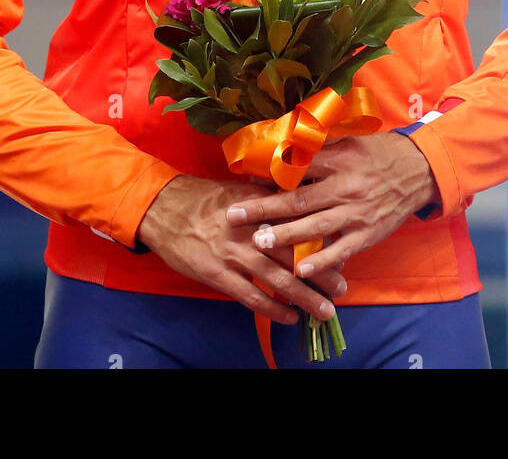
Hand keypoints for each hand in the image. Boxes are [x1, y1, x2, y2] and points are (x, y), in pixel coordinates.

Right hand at [136, 174, 347, 325]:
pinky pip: (251, 296)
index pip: (297, 221)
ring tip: (326, 309)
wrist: (163, 210)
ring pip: (277, 278)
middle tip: (343, 286)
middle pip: (294, 252)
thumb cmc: (204, 198)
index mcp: (258, 204)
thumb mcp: (240, 189)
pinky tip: (290, 318)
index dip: (321, 237)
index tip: (342, 249)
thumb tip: (299, 200)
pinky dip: (273, 309)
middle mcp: (250, 228)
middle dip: (321, 271)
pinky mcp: (218, 274)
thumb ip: (268, 197)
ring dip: (305, 296)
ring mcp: (234, 253)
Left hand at [224, 132, 438, 276]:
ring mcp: (356, 212)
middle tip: (234, 215)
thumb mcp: (349, 139)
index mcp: (338, 159)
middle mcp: (344, 186)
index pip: (297, 166)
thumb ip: (318, 144)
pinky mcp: (367, 234)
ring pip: (315, 226)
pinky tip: (301, 270)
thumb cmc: (376, 153)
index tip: (243, 179)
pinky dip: (321, 261)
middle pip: (298, 198)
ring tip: (258, 242)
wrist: (418, 171)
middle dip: (264, 208)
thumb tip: (280, 139)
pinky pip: (341, 250)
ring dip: (285, 236)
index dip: (269, 173)